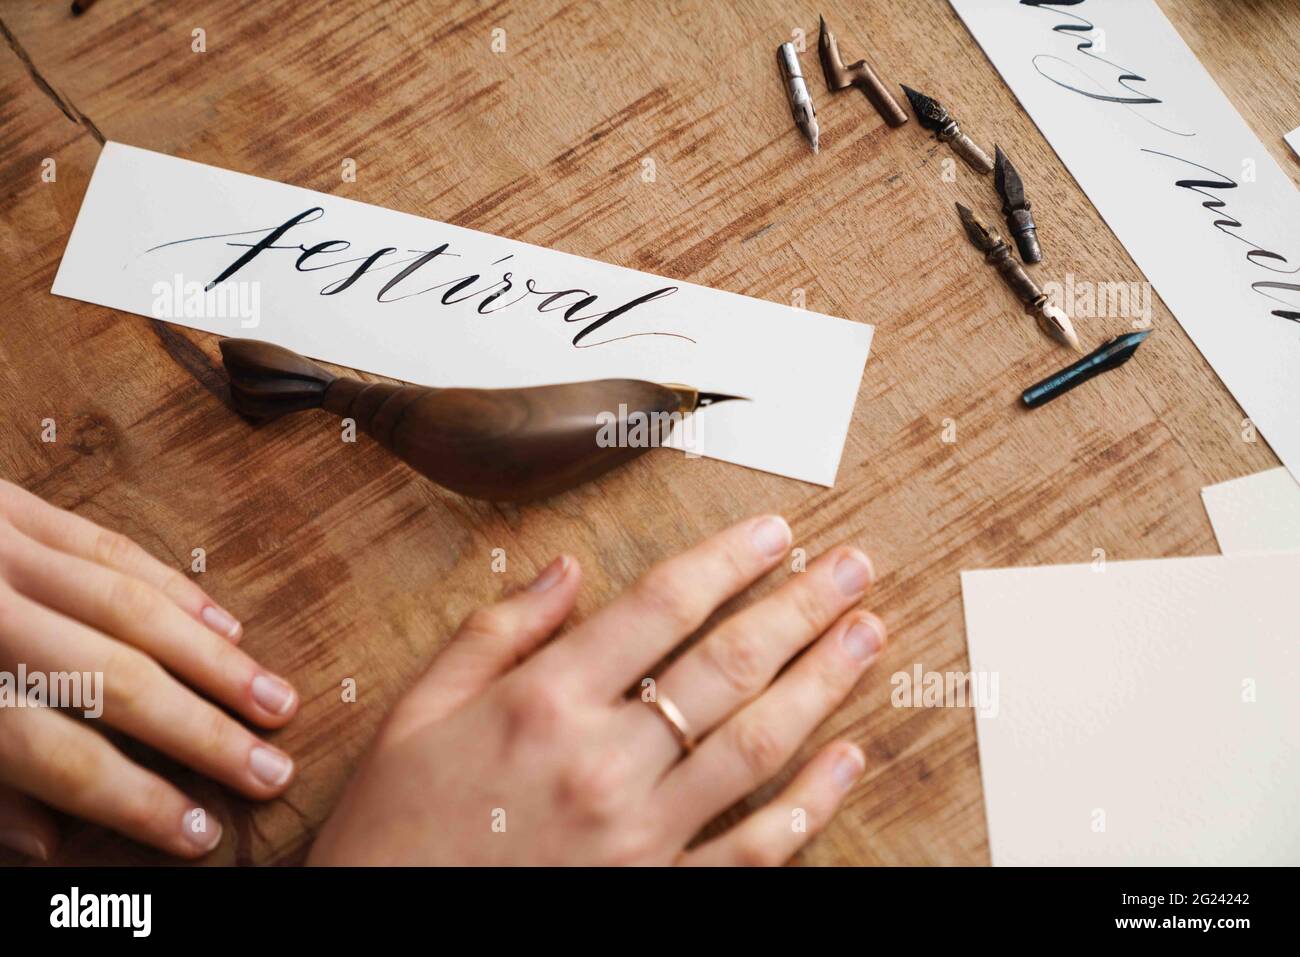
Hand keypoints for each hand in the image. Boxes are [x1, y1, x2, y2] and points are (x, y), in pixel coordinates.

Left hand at [0, 479, 298, 860]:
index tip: (199, 833)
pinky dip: (173, 586)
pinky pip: (108, 543)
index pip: (51, 753)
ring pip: (129, 607)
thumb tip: (49, 848)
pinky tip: (226, 622)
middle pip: (112, 679)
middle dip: (204, 732)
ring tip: (277, 701)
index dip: (132, 801)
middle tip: (274, 771)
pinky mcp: (6, 500)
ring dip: (215, 660)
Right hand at [310, 515, 883, 865]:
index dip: (728, 561)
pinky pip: (750, 847)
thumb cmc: (395, 826)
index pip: (661, 607)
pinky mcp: (655, 890)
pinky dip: (808, 804)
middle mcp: (602, 760)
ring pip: (755, 745)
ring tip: (866, 634)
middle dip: (800, 607)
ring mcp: (638, 833)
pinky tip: (847, 758)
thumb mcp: (417, 712)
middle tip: (851, 567)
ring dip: (821, 683)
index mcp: (543, 701)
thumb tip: (567, 570)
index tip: (776, 534)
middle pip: (727, 665)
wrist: (381, 928)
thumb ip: (496, 632)